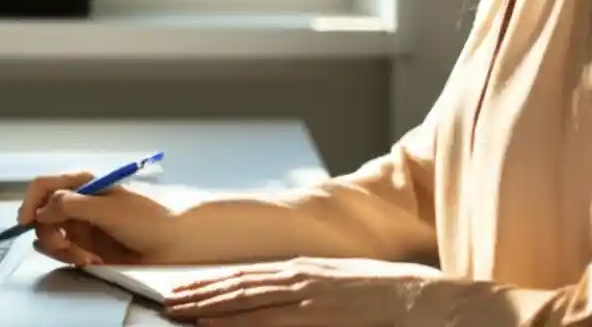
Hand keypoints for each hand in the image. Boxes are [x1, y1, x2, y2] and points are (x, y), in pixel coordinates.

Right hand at [19, 172, 179, 265]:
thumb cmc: (149, 217)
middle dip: (49, 233)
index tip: (25, 223)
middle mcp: (80, 202)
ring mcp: (84, 224)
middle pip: (42, 214)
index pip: (43, 185)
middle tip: (66, 248)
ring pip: (51, 236)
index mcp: (84, 183)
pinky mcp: (89, 246)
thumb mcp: (108, 208)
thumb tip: (41, 210)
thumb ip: (71, 206)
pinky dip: (72, 259)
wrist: (177, 241)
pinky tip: (92, 261)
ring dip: (62, 249)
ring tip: (86, 258)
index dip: (29, 201)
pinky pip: (66, 252)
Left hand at [162, 257, 443, 325]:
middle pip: (239, 285)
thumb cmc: (392, 296)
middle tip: (169, 299)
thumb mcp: (345, 284)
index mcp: (307, 270)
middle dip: (201, 293)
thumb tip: (289, 295)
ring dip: (207, 305)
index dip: (215, 282)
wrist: (422, 300)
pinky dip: (234, 320)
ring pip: (244, 299)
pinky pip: (265, 320)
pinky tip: (211, 323)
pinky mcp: (314, 315)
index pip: (250, 276)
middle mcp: (301, 277)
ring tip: (177, 309)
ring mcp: (306, 296)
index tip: (189, 288)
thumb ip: (315, 290)